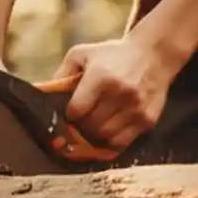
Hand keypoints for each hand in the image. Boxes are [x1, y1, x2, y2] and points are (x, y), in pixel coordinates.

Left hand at [54, 36, 184, 151]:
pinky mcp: (148, 120)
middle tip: (80, 121)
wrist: (155, 54)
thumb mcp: (82, 54)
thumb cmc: (113, 54)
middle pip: (90, 126)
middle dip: (80, 126)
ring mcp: (136, 108)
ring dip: (94, 136)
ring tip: (93, 125)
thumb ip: (61, 73)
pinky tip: (107, 133)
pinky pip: (122, 143)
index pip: (77, 110)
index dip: (69, 115)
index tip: (70, 112)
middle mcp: (120, 93)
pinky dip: (110, 142)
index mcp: (101, 76)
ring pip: (105, 137)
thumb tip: (42, 94)